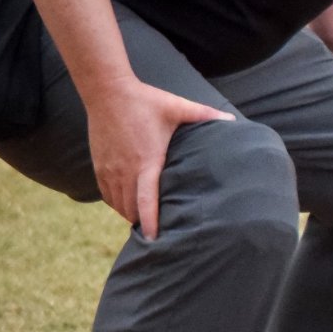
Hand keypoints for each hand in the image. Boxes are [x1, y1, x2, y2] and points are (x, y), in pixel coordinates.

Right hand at [87, 78, 234, 241]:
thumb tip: (233, 120)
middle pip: (132, 209)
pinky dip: (118, 205)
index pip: (146, 199)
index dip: (151, 221)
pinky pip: (107, 195)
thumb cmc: (146, 101)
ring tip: (148, 226)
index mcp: (146, 160)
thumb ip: (205, 115)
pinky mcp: (99, 167)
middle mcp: (125, 170)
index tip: (156, 239)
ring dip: (131, 215)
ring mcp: (109, 170)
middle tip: (162, 236)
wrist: (107, 92)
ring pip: (118, 205)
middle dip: (145, 224)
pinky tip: (130, 208)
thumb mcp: (178, 107)